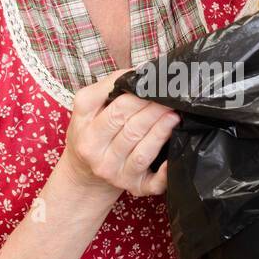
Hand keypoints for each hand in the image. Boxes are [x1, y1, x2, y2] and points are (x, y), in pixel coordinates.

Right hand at [58, 67, 179, 199]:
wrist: (84, 173)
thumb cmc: (92, 132)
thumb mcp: (87, 108)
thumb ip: (108, 87)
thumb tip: (141, 72)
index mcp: (85, 129)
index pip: (114, 110)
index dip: (138, 95)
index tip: (154, 84)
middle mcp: (97, 154)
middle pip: (130, 129)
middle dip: (153, 110)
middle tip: (170, 97)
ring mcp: (115, 173)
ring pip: (143, 152)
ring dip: (161, 132)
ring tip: (175, 115)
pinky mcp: (133, 187)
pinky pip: (153, 182)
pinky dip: (165, 171)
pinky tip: (174, 157)